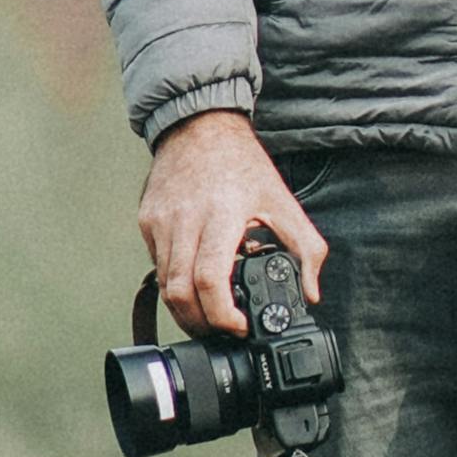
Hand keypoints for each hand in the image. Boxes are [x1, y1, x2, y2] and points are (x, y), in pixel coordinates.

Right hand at [139, 107, 329, 332]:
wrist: (199, 126)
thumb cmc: (241, 164)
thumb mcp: (283, 201)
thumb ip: (306, 247)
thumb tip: (310, 292)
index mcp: (221, 215)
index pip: (209, 279)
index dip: (221, 314)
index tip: (238, 325)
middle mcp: (184, 220)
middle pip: (179, 293)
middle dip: (200, 324)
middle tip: (222, 331)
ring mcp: (160, 221)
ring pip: (165, 285)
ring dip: (186, 308)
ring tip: (210, 314)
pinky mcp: (147, 221)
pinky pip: (157, 265)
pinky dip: (175, 282)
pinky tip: (195, 279)